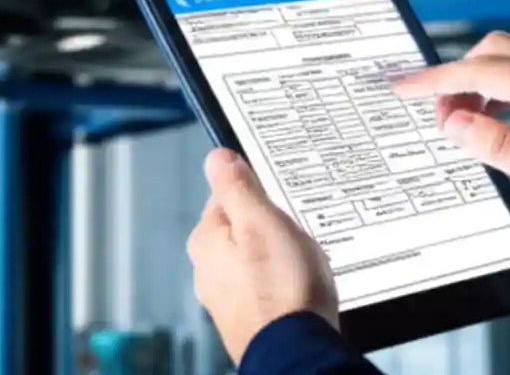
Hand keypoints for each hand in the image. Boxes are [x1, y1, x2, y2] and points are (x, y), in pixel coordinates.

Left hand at [187, 148, 338, 363]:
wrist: (296, 351)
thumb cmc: (282, 290)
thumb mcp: (261, 221)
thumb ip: (237, 187)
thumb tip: (217, 158)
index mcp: (206, 239)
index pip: (227, 194)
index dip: (259, 193)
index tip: (281, 202)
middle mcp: (208, 268)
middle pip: (243, 226)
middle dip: (272, 226)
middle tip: (296, 234)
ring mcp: (226, 295)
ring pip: (256, 256)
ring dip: (280, 255)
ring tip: (303, 263)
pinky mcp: (247, 316)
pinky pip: (266, 284)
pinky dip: (283, 281)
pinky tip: (300, 286)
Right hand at [395, 31, 509, 243]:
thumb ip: (499, 147)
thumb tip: (455, 121)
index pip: (482, 71)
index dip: (437, 79)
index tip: (403, 86)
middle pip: (497, 51)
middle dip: (458, 76)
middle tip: (438, 115)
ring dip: (481, 83)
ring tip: (464, 123)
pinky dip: (505, 90)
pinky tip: (499, 121)